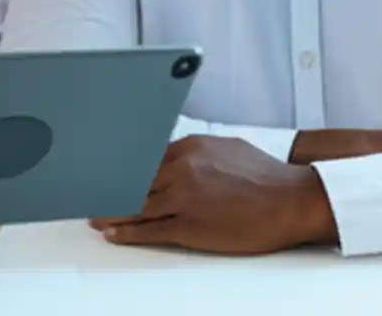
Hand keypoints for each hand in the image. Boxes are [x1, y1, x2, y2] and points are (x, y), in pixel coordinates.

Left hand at [91, 137, 335, 254]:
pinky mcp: (191, 226)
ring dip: (111, 213)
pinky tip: (115, 234)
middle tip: (87, 194)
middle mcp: (182, 169)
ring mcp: (185, 198)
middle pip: (133, 179)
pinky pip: (150, 231)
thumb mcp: (226, 149)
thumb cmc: (264, 177)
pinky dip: (128, 233)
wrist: (294, 201)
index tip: (101, 169)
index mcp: (190, 147)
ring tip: (94, 217)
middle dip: (108, 187)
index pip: (143, 155)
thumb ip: (194, 153)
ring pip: (135, 206)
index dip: (120, 166)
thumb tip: (171, 156)